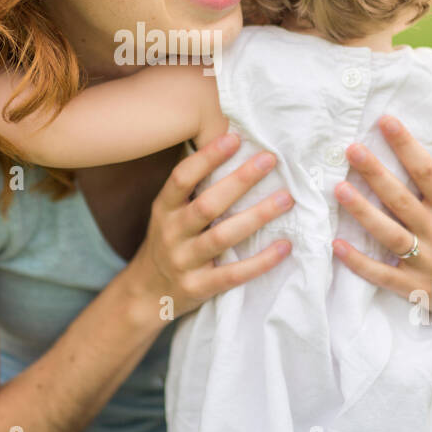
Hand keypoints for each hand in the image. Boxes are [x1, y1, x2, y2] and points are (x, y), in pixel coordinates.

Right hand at [127, 132, 293, 318]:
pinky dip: (261, 261)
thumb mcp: (167, 214)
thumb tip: (227, 147)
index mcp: (164, 209)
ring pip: (223, 236)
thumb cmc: (166, 243)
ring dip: (257, 216)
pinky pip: (234, 273)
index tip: (234, 138)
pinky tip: (284, 246)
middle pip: (207, 205)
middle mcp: (171, 233)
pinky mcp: (199, 287)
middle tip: (270, 159)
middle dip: (240, 180)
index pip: (182, 178)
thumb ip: (191, 189)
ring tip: (286, 199)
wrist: (145, 294)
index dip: (207, 157)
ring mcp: (184, 262)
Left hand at [331, 115, 431, 328]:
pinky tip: (336, 245)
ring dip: (362, 212)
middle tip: (351, 149)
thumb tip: (414, 160)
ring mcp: (426, 262)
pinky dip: (358, 262)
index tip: (386, 120)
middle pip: (401, 198)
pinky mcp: (414, 288)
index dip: (406, 145)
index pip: (428, 171)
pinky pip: (381, 275)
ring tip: (338, 190)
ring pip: (389, 233)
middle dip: (375, 172)